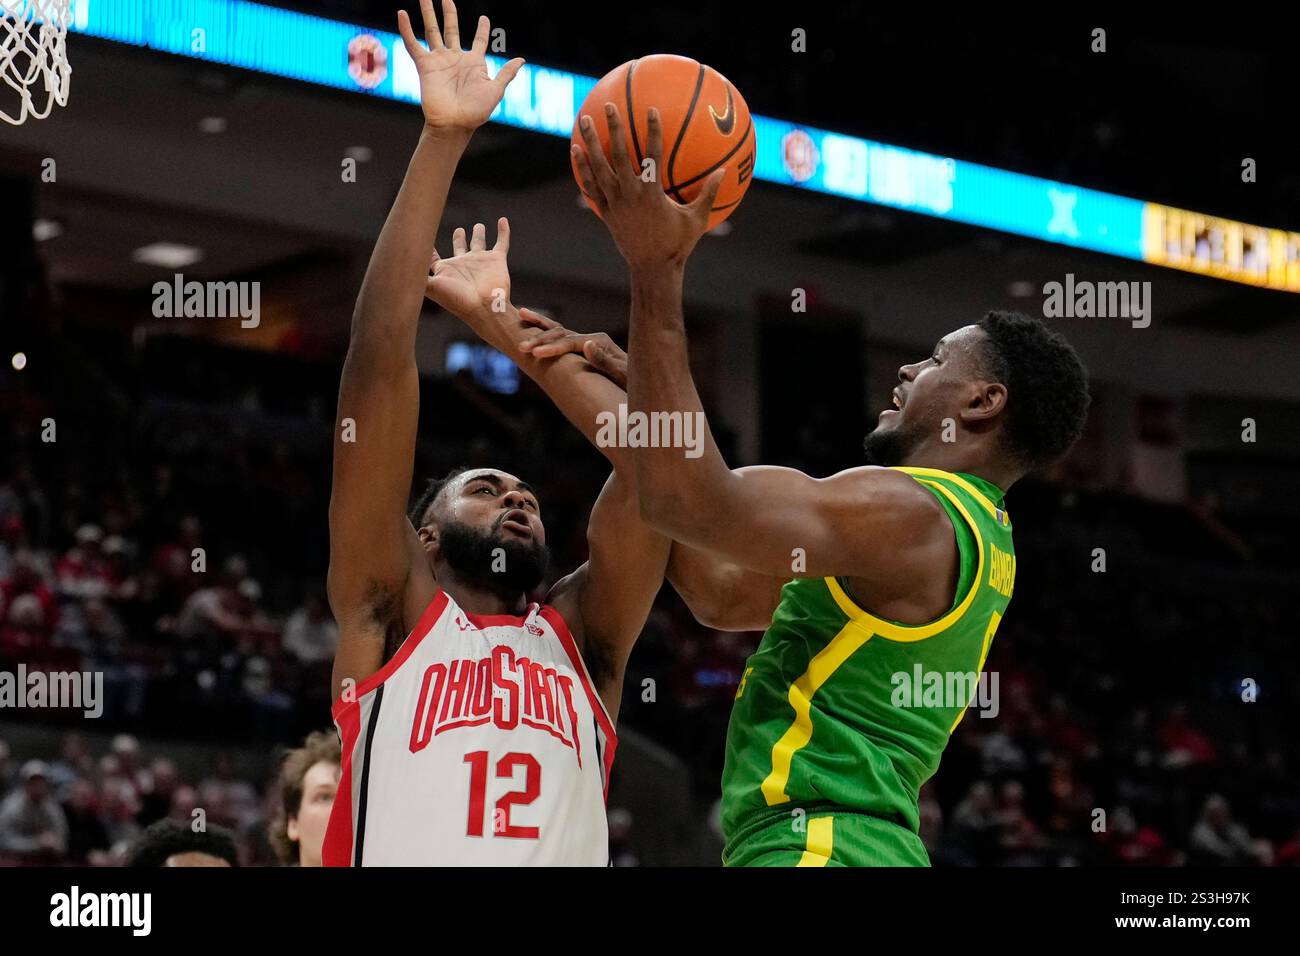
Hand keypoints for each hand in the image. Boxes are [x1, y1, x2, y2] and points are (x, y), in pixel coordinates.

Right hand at [397, 0, 523, 133]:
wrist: (454, 123)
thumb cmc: (476, 111)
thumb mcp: (495, 90)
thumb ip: (506, 73)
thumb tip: (521, 60)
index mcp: (474, 63)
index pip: (479, 41)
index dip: (482, 30)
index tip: (484, 19)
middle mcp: (455, 59)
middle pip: (451, 29)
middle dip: (448, 13)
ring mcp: (439, 60)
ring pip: (432, 31)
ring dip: (428, 14)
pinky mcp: (425, 65)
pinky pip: (413, 44)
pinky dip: (406, 29)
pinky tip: (402, 13)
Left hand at [425, 218, 514, 340]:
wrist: (484, 307)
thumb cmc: (457, 300)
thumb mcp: (431, 287)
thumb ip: (415, 277)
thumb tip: (394, 267)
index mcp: (446, 270)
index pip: (434, 258)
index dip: (427, 249)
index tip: (420, 235)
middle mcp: (463, 265)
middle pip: (460, 248)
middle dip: (459, 239)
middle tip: (458, 230)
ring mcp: (481, 262)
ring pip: (480, 243)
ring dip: (479, 234)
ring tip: (478, 225)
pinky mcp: (497, 260)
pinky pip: (502, 242)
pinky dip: (503, 232)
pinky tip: (503, 220)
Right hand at [518, 309, 627, 387]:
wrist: (641, 384)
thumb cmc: (633, 384)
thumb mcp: (623, 376)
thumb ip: (605, 361)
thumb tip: (588, 344)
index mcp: (601, 342)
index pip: (572, 342)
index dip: (553, 348)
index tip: (536, 355)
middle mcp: (592, 338)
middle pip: (561, 333)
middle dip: (540, 339)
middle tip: (521, 347)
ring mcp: (587, 341)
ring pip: (558, 330)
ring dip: (539, 326)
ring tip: (520, 313)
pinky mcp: (582, 347)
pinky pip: (560, 336)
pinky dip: (545, 329)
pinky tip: (531, 321)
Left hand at [572, 103, 723, 270]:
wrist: (652, 268)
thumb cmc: (677, 244)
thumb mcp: (697, 219)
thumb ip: (710, 193)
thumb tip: (725, 171)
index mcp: (653, 193)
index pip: (652, 155)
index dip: (652, 131)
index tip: (651, 110)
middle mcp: (631, 195)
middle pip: (619, 155)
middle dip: (614, 129)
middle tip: (609, 107)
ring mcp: (615, 203)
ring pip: (600, 168)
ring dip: (591, 142)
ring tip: (584, 120)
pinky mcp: (606, 212)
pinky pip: (591, 186)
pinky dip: (582, 168)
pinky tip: (575, 151)